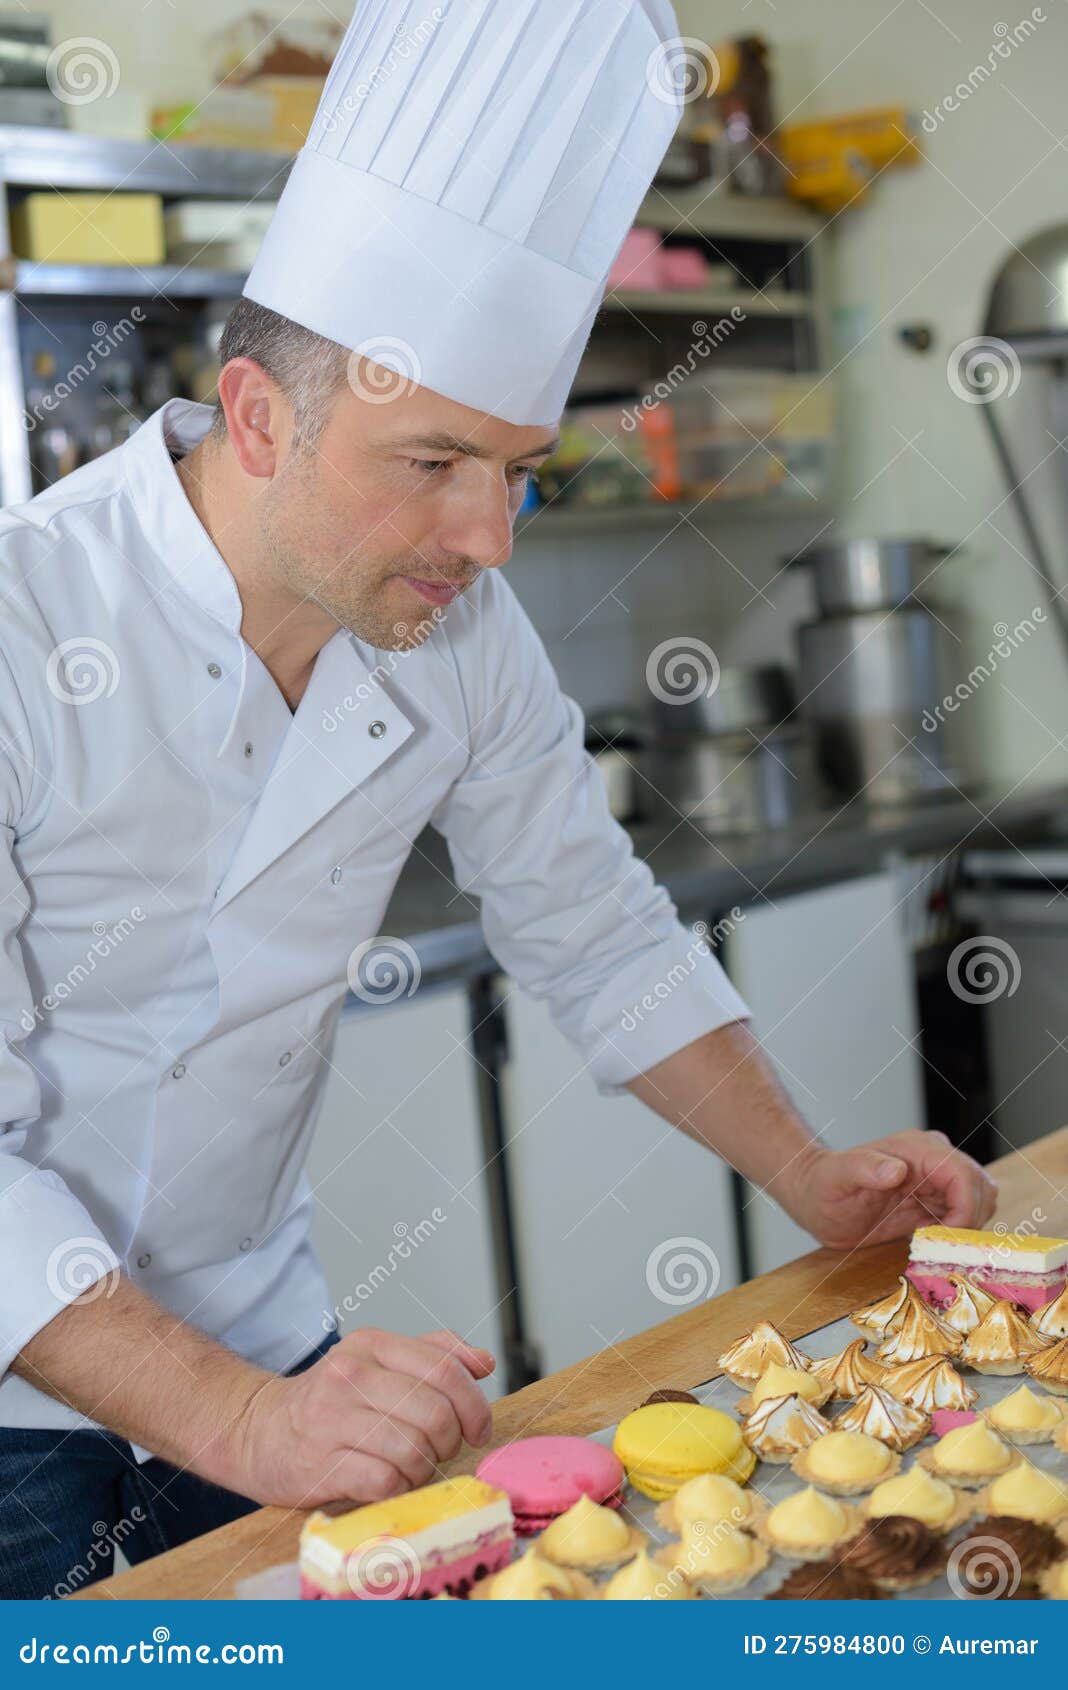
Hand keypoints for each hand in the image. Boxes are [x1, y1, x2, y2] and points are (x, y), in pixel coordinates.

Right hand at [231, 1327, 495, 1507]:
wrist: (258, 1431)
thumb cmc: (330, 1401)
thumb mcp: (377, 1361)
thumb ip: (434, 1354)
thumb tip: (484, 1362)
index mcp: (371, 1344)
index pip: (444, 1369)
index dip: (474, 1404)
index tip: (478, 1429)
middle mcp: (350, 1374)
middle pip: (435, 1411)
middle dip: (450, 1440)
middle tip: (440, 1450)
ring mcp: (332, 1419)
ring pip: (414, 1447)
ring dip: (425, 1467)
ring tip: (412, 1466)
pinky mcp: (321, 1464)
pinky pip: (386, 1479)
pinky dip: (400, 1486)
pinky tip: (390, 1480)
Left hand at [791, 1129, 996, 1251]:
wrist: (817, 1199)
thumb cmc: (823, 1185)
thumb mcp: (838, 1177)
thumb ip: (864, 1168)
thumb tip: (897, 1170)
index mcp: (918, 1150)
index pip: (963, 1174)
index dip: (965, 1207)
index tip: (946, 1235)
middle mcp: (933, 1162)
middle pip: (980, 1189)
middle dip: (970, 1220)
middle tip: (943, 1246)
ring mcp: (936, 1183)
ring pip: (978, 1204)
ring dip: (966, 1229)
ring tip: (934, 1245)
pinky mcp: (934, 1204)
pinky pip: (963, 1218)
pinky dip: (956, 1236)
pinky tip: (929, 1244)